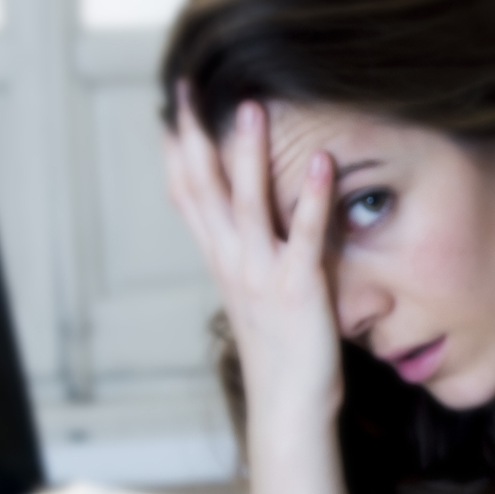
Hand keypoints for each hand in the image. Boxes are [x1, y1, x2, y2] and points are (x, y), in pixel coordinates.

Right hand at [165, 94, 342, 426]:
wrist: (289, 407)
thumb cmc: (281, 351)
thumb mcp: (254, 294)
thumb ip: (250, 255)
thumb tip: (251, 223)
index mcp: (220, 261)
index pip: (187, 196)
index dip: (177, 151)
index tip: (173, 108)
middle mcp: (231, 262)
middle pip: (202, 189)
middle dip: (196, 135)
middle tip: (188, 86)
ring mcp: (260, 274)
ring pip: (245, 202)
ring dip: (248, 152)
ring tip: (251, 105)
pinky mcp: (296, 288)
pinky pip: (303, 235)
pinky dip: (311, 197)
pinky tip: (321, 161)